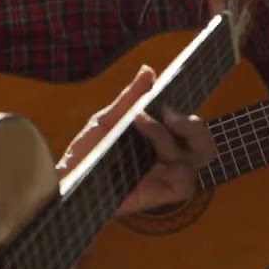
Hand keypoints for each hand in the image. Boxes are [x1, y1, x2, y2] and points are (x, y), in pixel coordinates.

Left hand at [56, 65, 216, 215]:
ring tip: (143, 123)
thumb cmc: (86, 153)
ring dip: (170, 138)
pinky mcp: (156, 197)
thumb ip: (131, 97)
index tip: (169, 103)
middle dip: (194, 126)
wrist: (62, 181)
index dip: (193, 120)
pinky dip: (171, 165)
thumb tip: (148, 71)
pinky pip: (182, 185)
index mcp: (161, 145)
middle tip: (167, 112)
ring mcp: (164, 181)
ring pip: (196, 162)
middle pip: (206, 148)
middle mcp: (167, 164)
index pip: (194, 133)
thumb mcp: (108, 120)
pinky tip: (146, 156)